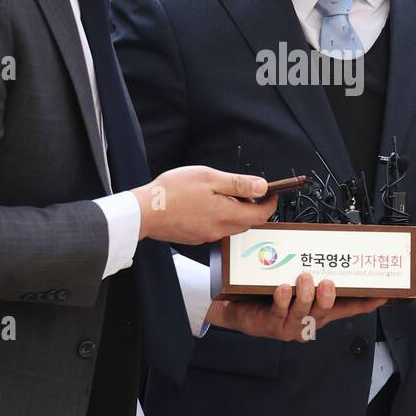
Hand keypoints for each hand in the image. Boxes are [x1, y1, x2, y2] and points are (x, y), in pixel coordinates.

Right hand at [133, 166, 276, 243]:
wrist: (143, 212)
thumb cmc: (172, 192)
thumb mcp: (209, 178)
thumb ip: (238, 184)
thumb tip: (262, 187)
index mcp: (226, 215)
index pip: (260, 215)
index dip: (270, 204)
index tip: (272, 193)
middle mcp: (219, 230)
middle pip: (247, 222)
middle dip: (253, 208)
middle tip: (248, 191)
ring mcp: (206, 236)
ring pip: (231, 226)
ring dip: (235, 213)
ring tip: (224, 195)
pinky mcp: (195, 237)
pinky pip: (215, 228)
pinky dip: (219, 217)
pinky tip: (206, 205)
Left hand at [206, 272, 386, 340]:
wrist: (238, 309)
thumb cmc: (269, 293)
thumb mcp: (295, 281)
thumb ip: (310, 267)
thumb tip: (321, 242)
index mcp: (319, 311)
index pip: (348, 307)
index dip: (365, 302)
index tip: (383, 294)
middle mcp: (308, 320)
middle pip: (327, 311)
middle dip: (329, 297)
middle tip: (329, 282)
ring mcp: (291, 325)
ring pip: (304, 312)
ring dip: (306, 295)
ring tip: (305, 278)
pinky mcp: (272, 325)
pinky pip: (280, 312)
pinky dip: (282, 299)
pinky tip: (283, 288)